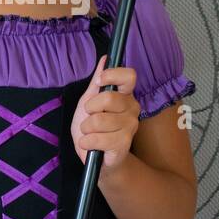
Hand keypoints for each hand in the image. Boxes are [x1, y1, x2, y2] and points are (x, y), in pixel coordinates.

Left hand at [70, 55, 139, 171]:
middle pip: (109, 98)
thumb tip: (104, 58)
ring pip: (99, 120)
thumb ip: (97, 83)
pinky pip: (98, 138)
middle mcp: (132, 109)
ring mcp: (130, 127)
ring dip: (86, 128)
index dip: (113, 75)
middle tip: (89, 117)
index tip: (99, 81)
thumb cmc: (93, 129)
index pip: (129, 76)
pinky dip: (86, 142)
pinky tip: (90, 144)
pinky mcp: (124, 144)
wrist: (97, 159)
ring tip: (90, 133)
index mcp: (125, 95)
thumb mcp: (89, 103)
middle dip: (89, 109)